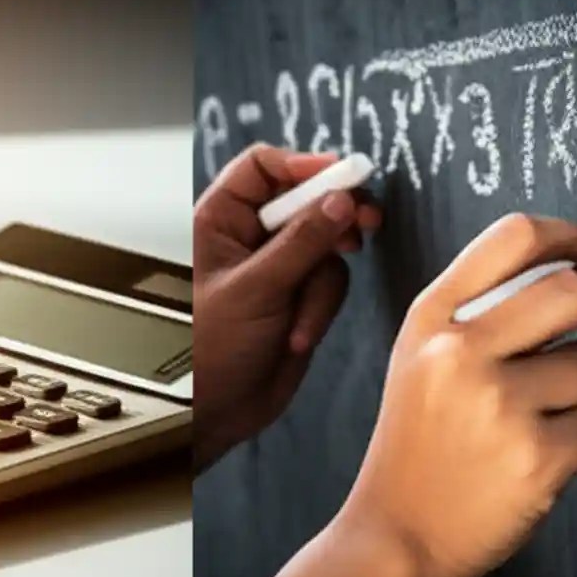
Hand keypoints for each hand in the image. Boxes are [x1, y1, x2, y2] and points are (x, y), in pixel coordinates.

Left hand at [193, 143, 380, 468]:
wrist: (215, 411)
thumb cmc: (209, 349)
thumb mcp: (254, 289)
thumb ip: (301, 242)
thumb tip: (340, 200)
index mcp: (220, 220)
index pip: (262, 167)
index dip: (302, 165)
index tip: (340, 176)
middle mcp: (250, 236)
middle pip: (305, 200)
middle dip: (334, 218)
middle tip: (367, 223)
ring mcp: (278, 266)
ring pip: (326, 246)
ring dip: (321, 285)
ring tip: (301, 319)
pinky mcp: (300, 296)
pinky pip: (330, 282)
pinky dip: (321, 308)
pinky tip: (298, 336)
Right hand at [342, 213, 576, 576]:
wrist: (396, 536)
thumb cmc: (419, 448)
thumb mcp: (422, 361)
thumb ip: (485, 312)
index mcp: (430, 320)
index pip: (513, 238)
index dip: (572, 236)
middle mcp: (460, 353)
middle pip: (571, 290)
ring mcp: (498, 405)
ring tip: (554, 415)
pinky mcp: (536, 457)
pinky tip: (556, 452)